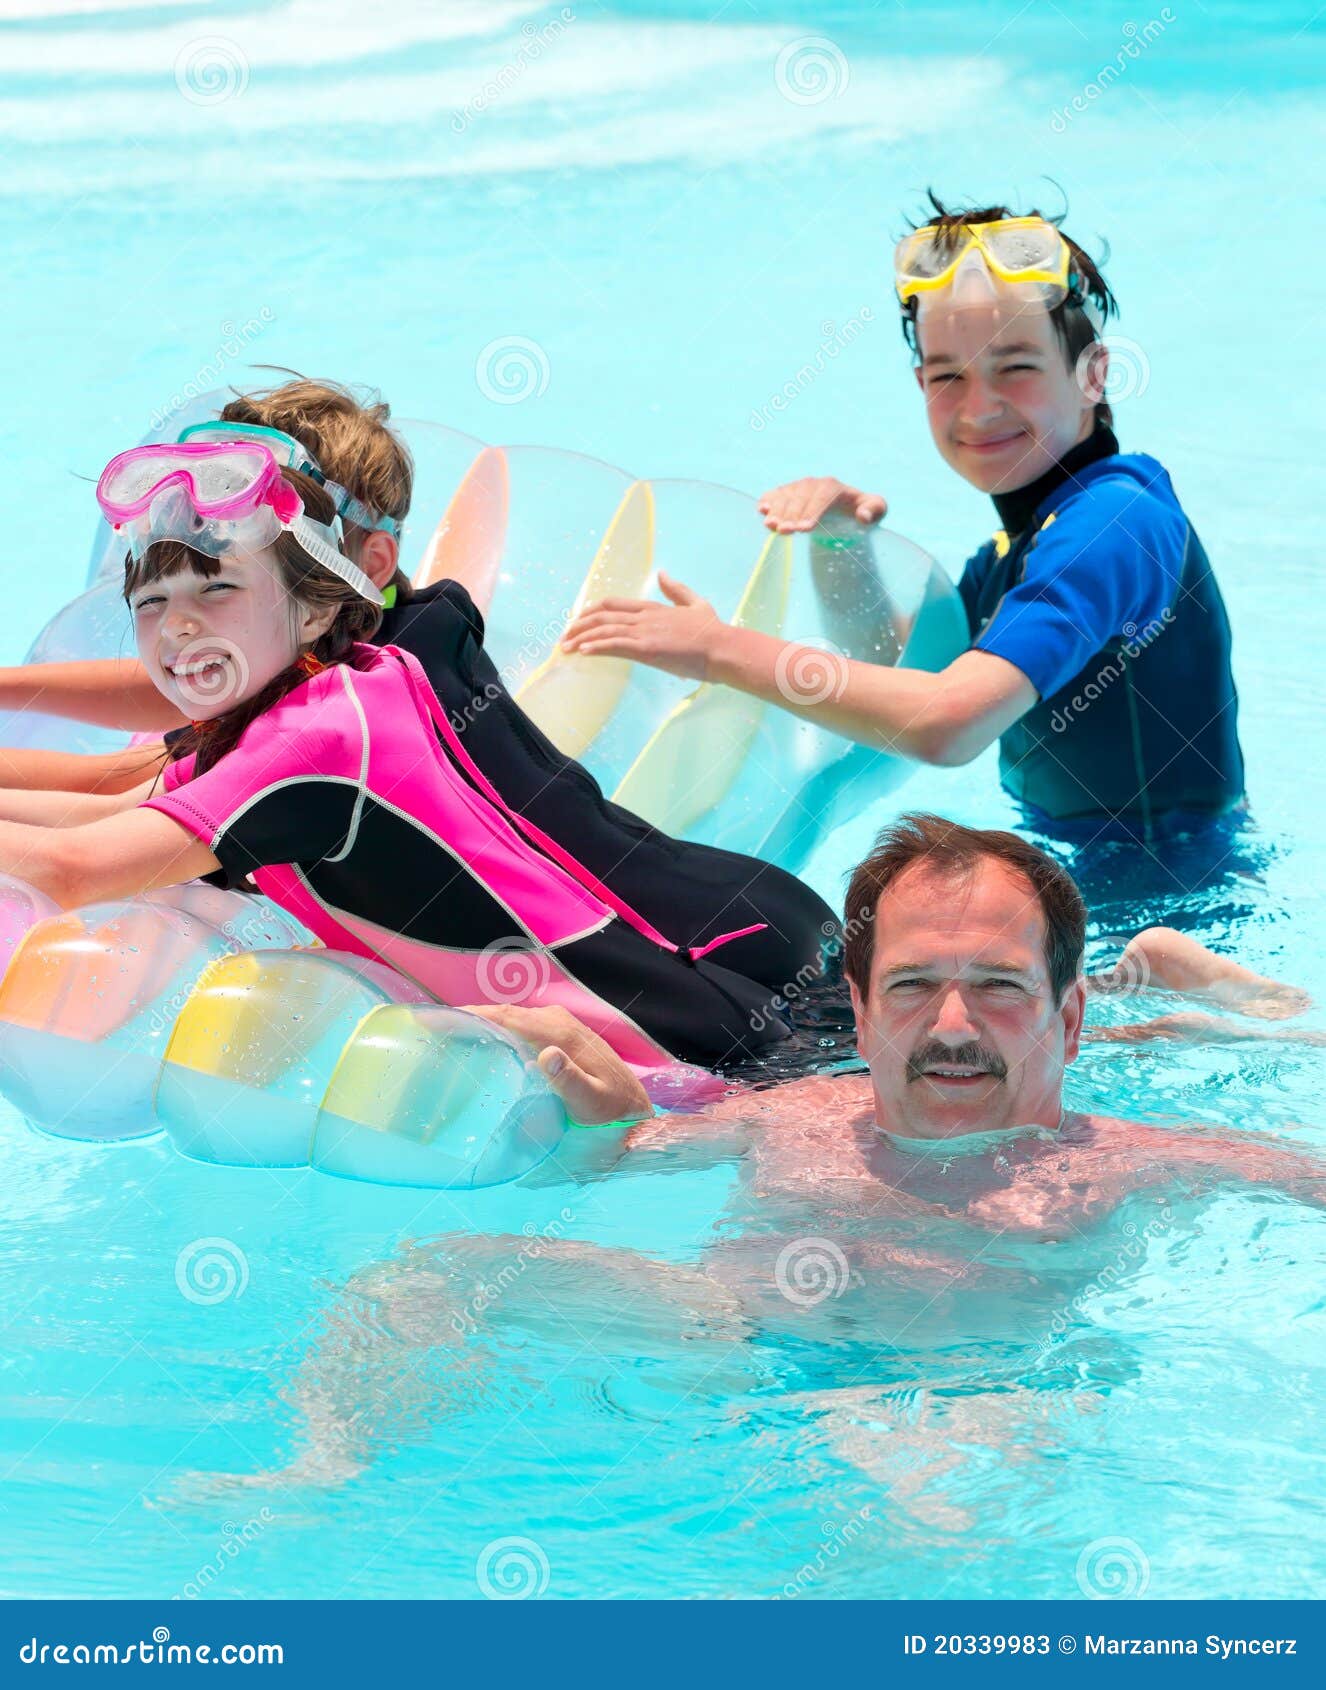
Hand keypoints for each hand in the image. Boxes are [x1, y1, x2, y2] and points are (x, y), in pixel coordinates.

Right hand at [460, 1002, 654, 1126]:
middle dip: (469, 1014)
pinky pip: (521, 1022)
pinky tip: (482, 1037)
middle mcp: (557, 1020)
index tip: (441, 1016)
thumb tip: (546, 1054)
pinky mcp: (559, 1030)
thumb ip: (570, 1080)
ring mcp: (558, 1022)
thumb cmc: (610, 1108)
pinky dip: (498, 1025)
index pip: (508, 1017)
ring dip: (482, 1019)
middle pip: (505, 1012)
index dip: (473, 1015)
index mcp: (560, 1033)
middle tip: (432, 1022)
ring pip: (512, 1016)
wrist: (631, 1102)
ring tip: (449, 1028)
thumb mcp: (591, 1101)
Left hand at [560, 572, 721, 681]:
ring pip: (604, 631)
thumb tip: (663, 573)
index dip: (592, 612)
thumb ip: (677, 589)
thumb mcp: (696, 603)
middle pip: (602, 616)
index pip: (613, 605)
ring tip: (564, 648)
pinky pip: (615, 645)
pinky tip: (582, 651)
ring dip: (581, 639)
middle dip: (579, 626)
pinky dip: (596, 647)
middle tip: (564, 638)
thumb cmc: (712, 631)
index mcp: (653, 608)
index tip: (578, 621)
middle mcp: (645, 617)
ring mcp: (645, 632)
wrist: (723, 648)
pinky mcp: (647, 649)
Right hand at [757, 476, 886, 533]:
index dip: (813, 513)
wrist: (842, 507)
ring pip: (785, 497)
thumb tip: (863, 517)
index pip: (822, 498)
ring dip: (777, 511)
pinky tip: (762, 510)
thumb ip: (875, 509)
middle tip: (786, 532)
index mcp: (833, 487)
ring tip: (771, 525)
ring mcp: (797, 488)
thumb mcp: (876, 510)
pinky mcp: (785, 494)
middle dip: (792, 515)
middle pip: (800, 498)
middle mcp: (813, 484)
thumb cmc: (859, 510)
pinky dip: (767, 501)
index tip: (805, 529)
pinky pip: (774, 495)